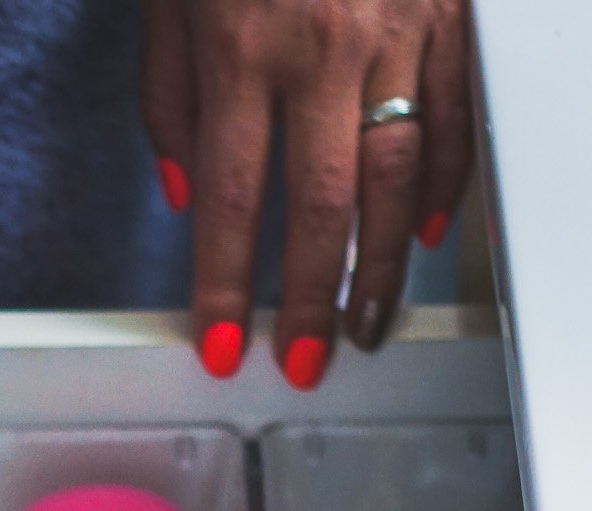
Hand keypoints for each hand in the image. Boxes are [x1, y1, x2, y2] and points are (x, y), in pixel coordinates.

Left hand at [142, 0, 473, 383]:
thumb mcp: (170, 6)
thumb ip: (173, 109)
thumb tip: (194, 202)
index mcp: (243, 47)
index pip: (236, 199)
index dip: (231, 285)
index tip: (225, 344)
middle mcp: (325, 44)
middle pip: (326, 204)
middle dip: (314, 299)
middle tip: (306, 361)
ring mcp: (397, 25)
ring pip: (400, 173)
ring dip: (384, 265)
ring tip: (370, 324)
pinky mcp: (448, 7)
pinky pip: (454, 114)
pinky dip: (445, 183)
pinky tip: (429, 236)